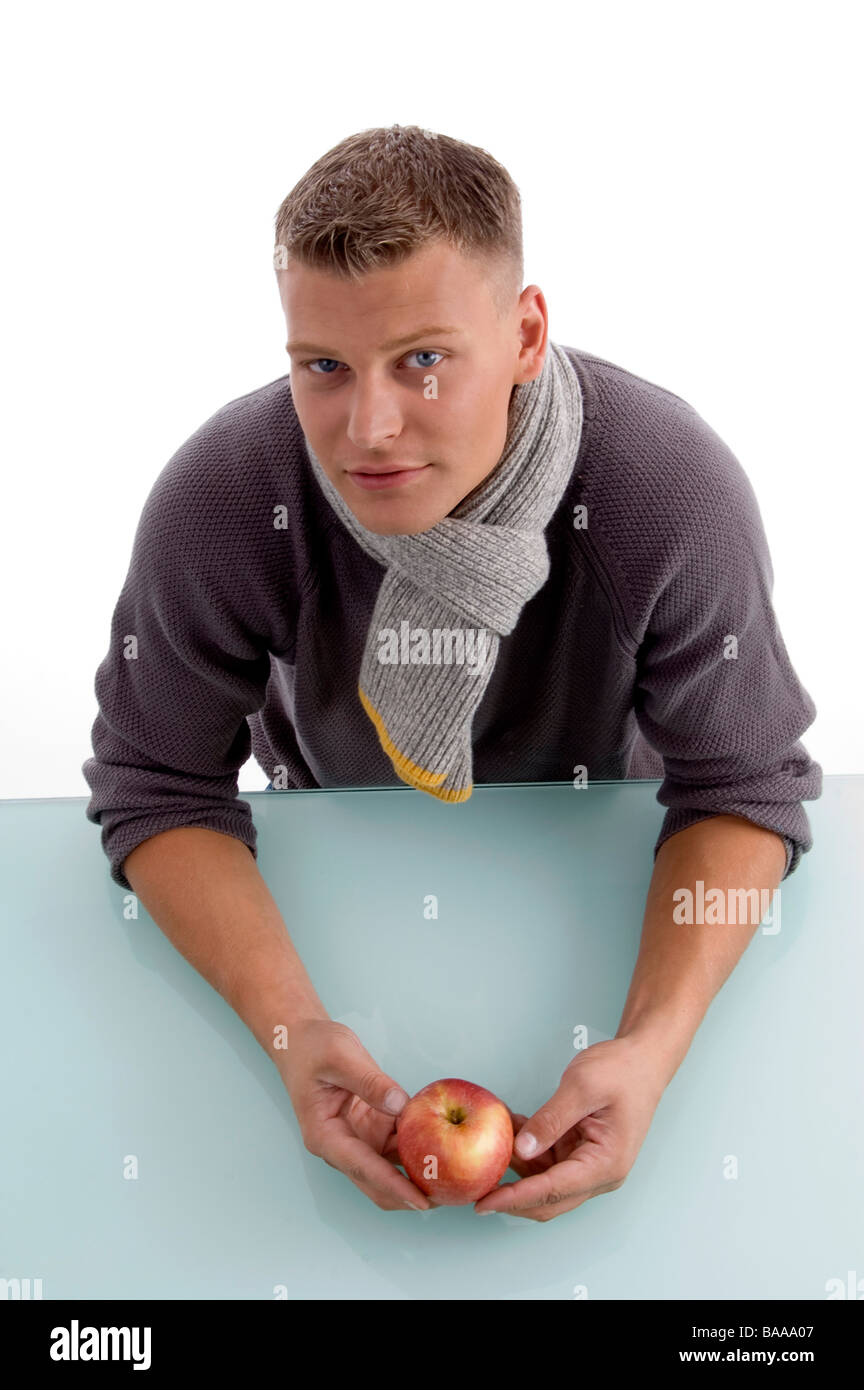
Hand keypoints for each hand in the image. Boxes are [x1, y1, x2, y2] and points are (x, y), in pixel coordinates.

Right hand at [279, 1019, 433, 1210]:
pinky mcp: (371, 1128)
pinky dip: (417, 1148)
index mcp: (325, 1135)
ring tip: (450, 1179)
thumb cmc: (313, 1048)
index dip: (393, 1186)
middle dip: (408, 1194)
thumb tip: (401, 1105)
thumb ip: (370, 1082)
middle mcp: (341, 1145)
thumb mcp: (341, 1057)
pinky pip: (397, 1145)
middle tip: (445, 1197)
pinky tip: (442, 1149)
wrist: (301, 1040)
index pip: (363, 1167)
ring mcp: (357, 1139)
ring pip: (390, 1168)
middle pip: (376, 1182)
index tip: (420, 1201)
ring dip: (415, 1175)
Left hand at [473, 1035, 668, 1221]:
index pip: (553, 1190)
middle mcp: (600, 1174)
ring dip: (517, 1168)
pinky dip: (528, 1151)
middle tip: (475, 1188)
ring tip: (490, 1143)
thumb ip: (551, 1120)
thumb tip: (521, 1150)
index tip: (485, 1203)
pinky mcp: (582, 1154)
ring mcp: (591, 1166)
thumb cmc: (622, 1070)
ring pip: (545, 1182)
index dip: (515, 1198)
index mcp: (606, 1164)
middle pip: (549, 1199)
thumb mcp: (582, 1087)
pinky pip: (549, 1163)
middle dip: (512, 1196)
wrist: (643, 1060)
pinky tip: (510, 1130)